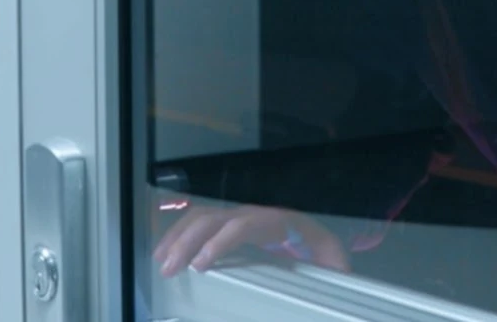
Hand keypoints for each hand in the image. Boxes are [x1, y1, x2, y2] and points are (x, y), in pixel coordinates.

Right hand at [153, 202, 349, 276]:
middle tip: (169, 269)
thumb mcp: (332, 262)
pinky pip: (205, 223)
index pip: (245, 224)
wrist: (321, 241)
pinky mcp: (234, 227)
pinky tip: (166, 253)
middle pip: (218, 217)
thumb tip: (336, 282)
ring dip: (179, 236)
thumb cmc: (323, 254)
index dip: (221, 241)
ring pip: (206, 216)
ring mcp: (244, 218)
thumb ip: (333, 270)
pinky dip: (182, 234)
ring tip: (160, 262)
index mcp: (280, 223)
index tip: (200, 265)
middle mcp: (258, 215)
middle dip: (190, 239)